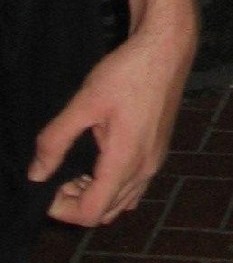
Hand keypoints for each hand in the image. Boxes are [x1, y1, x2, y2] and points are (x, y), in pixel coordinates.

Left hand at [29, 17, 196, 226]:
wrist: (167, 49)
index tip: (47, 187)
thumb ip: (56, 140)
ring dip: (96, 196)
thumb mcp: (84, 102)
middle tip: (59, 176)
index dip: (61, 209)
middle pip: (106, 213)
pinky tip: (102, 161)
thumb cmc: (128, 72)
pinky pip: (135, 187)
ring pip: (122, 202)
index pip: (90, 213)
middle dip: (76, 202)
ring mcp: (156, 161)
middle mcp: (145, 169)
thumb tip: (36, 173)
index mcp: (125, 161)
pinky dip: (114, 187)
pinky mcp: (159, 150)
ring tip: (77, 170)